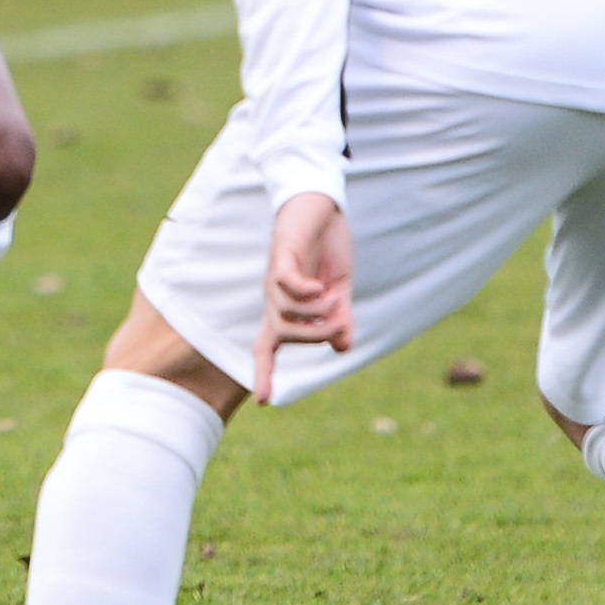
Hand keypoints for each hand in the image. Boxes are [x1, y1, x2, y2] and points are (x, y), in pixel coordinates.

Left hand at [252, 190, 353, 402]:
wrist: (321, 203)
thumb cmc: (325, 245)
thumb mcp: (339, 287)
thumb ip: (339, 316)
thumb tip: (342, 348)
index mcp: (287, 307)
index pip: (268, 344)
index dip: (264, 371)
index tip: (262, 401)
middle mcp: (275, 295)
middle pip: (281, 334)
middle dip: (315, 337)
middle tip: (341, 320)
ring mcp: (276, 276)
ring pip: (286, 314)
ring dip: (317, 314)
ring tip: (336, 296)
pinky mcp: (283, 254)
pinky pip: (286, 284)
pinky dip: (304, 292)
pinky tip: (320, 287)